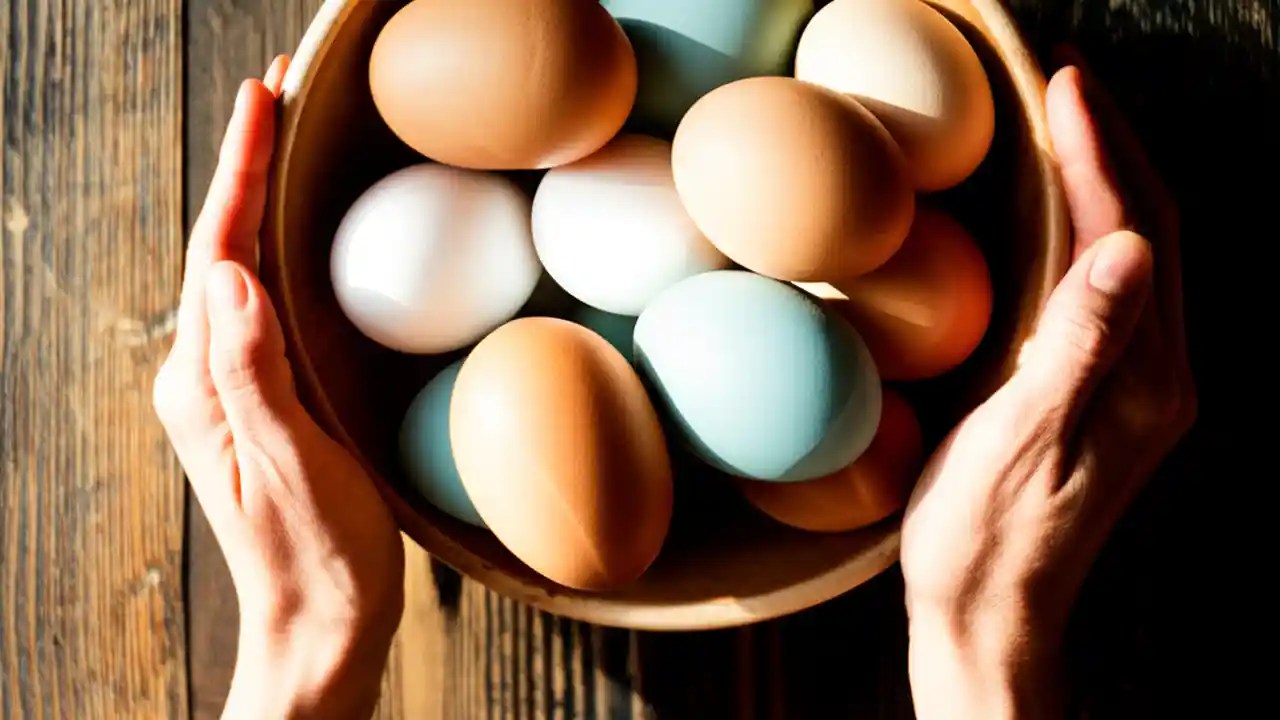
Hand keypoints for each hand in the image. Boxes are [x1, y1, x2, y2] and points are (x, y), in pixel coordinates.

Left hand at [153, 57, 403, 719]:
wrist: (319, 622)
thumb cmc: (317, 556)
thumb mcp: (293, 466)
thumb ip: (255, 373)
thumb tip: (234, 272)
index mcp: (206, 383)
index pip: (219, 251)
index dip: (242, 169)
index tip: (265, 98)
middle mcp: (207, 374)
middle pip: (221, 244)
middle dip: (248, 162)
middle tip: (282, 89)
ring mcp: (231, 385)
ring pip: (240, 266)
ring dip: (261, 194)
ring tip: (289, 135)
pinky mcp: (261, 397)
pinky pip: (263, 300)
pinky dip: (280, 244)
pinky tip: (303, 228)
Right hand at [900, 57, 1195, 718]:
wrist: (990, 617)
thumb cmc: (986, 540)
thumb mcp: (1020, 443)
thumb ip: (1077, 346)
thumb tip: (1126, 246)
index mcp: (1146, 382)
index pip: (1133, 236)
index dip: (1098, 155)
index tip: (1063, 89)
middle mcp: (1160, 377)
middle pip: (1153, 233)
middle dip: (1114, 149)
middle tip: (1066, 84)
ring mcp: (1138, 388)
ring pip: (1136, 257)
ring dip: (1107, 182)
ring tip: (1066, 126)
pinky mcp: (1107, 397)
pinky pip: (1111, 290)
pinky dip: (1089, 231)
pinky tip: (1059, 216)